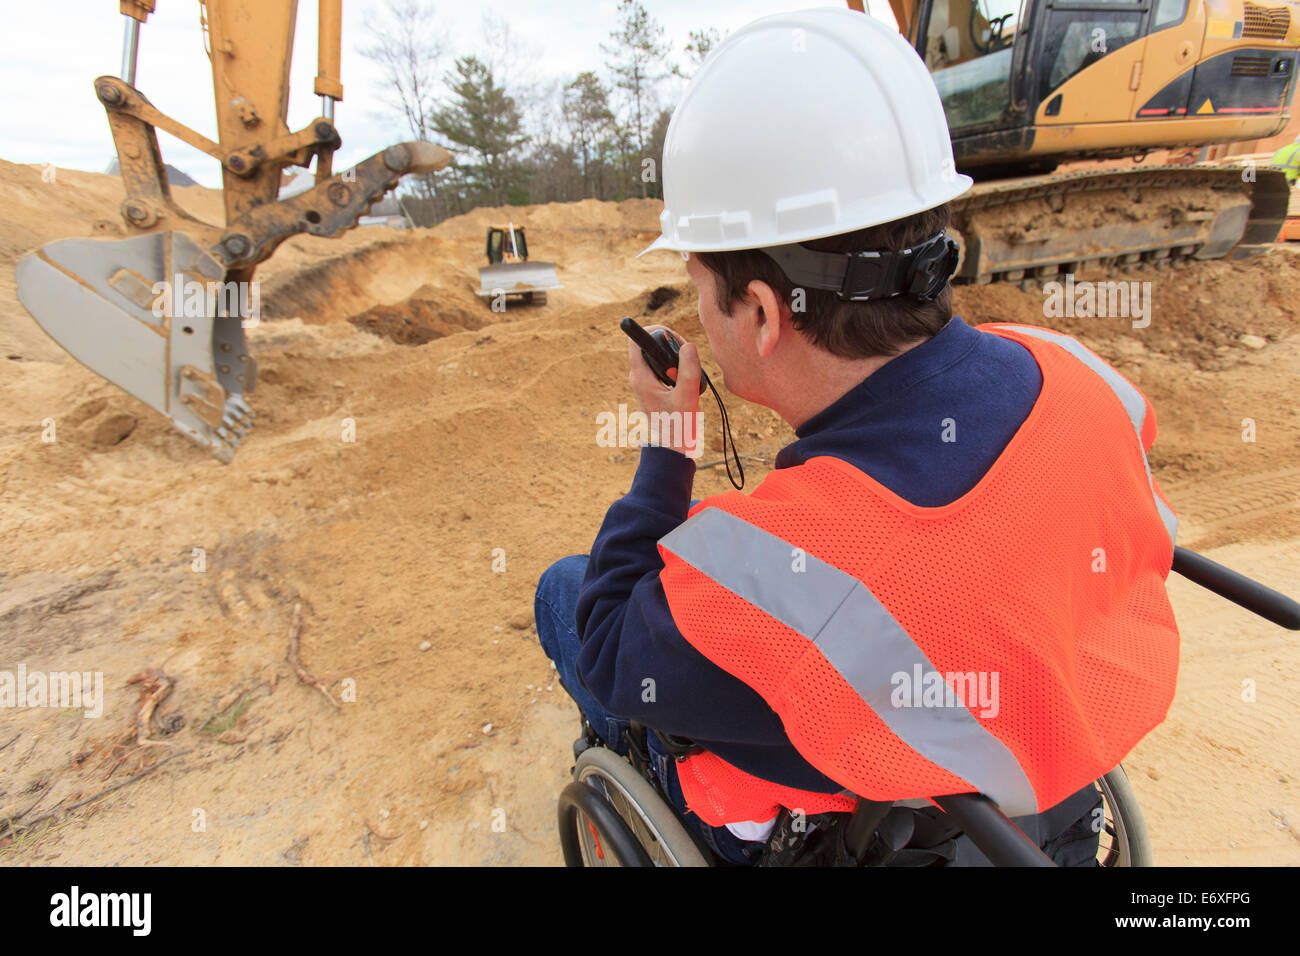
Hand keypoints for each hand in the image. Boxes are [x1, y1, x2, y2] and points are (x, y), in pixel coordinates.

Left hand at [627, 325, 702, 458]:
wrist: (671, 447)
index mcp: (640, 377)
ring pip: (658, 355)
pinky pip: (662, 366)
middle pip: (650, 344)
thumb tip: (688, 346)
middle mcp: (639, 376)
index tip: (674, 338)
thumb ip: (688, 370)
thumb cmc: (676, 426)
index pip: (637, 340)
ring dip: (675, 356)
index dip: (655, 330)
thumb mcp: (687, 397)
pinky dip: (676, 367)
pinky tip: (686, 381)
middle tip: (687, 356)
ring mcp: (645, 382)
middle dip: (670, 343)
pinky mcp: (653, 387)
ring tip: (688, 371)